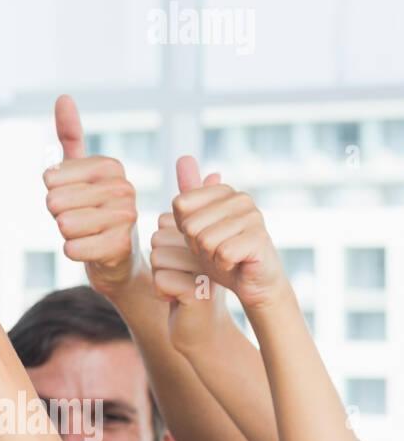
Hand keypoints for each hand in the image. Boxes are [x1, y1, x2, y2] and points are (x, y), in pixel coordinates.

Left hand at [44, 95, 140, 297]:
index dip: (53, 192)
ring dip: (66, 233)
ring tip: (85, 233)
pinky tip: (87, 249)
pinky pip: (72, 248)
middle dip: (57, 214)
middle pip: (55, 201)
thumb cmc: (91, 210)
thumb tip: (64, 97)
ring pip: (63, 225)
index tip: (73, 198)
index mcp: (111, 166)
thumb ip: (70, 136)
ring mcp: (127, 218)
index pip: (51, 178)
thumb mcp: (79, 172)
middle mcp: (125, 188)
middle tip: (78, 219)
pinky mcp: (121, 248)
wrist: (115, 258)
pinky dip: (72, 251)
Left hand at [171, 156, 285, 309]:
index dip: (184, 229)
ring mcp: (254, 217)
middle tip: (214, 251)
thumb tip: (183, 157)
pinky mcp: (261, 239)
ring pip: (204, 240)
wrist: (252, 283)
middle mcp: (242, 198)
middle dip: (196, 246)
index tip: (201, 236)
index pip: (180, 205)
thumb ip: (189, 193)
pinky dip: (223, 266)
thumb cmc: (221, 254)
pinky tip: (235, 264)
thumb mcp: (197, 223)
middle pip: (190, 225)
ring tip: (225, 257)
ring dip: (209, 257)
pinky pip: (222, 253)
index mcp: (224, 190)